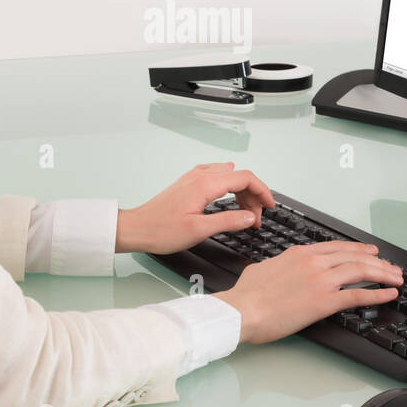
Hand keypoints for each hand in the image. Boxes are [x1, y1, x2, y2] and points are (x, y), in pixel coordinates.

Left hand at [115, 162, 275, 254]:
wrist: (137, 228)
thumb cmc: (162, 230)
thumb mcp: (199, 230)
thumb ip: (228, 221)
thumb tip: (250, 217)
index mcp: (205, 184)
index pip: (245, 178)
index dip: (262, 191)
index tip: (269, 206)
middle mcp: (200, 176)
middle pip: (239, 176)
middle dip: (253, 195)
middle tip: (256, 218)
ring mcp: (193, 177)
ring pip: (229, 176)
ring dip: (242, 192)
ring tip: (246, 212)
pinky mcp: (188, 182)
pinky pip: (217, 176)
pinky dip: (229, 186)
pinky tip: (230, 196)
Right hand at [213, 241, 402, 343]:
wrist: (242, 309)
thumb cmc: (247, 294)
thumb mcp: (264, 268)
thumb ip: (279, 265)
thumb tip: (280, 268)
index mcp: (300, 253)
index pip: (338, 247)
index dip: (359, 249)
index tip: (371, 252)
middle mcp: (314, 262)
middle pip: (355, 256)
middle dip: (378, 261)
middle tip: (391, 266)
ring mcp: (322, 280)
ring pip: (362, 271)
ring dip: (383, 274)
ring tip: (397, 278)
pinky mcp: (325, 301)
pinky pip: (359, 295)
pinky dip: (377, 293)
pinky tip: (389, 294)